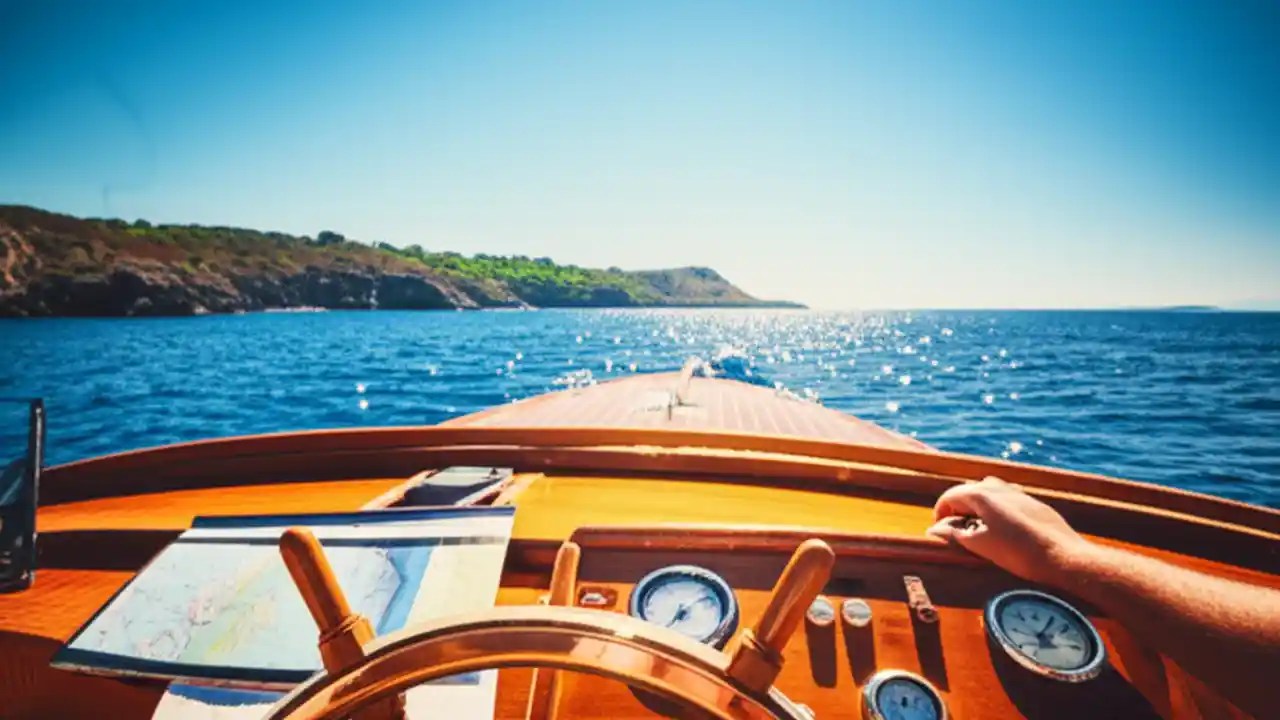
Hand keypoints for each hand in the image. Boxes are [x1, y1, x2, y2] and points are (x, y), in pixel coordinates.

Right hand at [927, 476, 1093, 586]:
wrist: (1063, 556)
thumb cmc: (1019, 552)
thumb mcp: (980, 545)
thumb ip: (954, 534)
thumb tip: (935, 529)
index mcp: (981, 494)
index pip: (950, 496)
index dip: (940, 513)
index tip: (941, 531)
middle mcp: (998, 487)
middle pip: (968, 492)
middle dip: (958, 510)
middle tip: (957, 533)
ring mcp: (1018, 493)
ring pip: (989, 495)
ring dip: (977, 510)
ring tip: (979, 532)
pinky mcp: (1033, 503)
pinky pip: (1006, 501)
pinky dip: (996, 512)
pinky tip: (1003, 532)